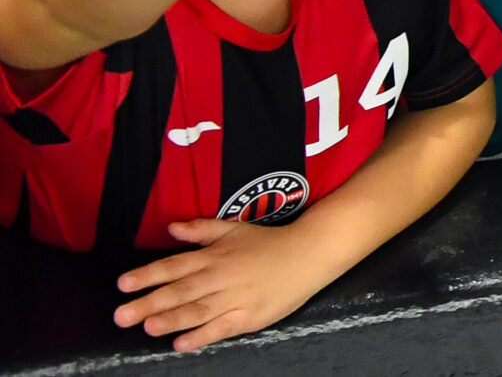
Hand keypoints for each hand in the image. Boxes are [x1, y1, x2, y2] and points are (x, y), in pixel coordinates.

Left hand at [116, 217, 335, 351]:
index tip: (123, 284)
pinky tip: (182, 343)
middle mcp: (223, 276)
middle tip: (121, 315)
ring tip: (148, 327)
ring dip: (173, 319)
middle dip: (150, 302)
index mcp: (216, 255)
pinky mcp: (250, 316)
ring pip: (200, 310)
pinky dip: (202, 336)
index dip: (148, 274)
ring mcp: (237, 297)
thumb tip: (169, 227)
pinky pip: (222, 327)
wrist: (310, 254)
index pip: (176, 265)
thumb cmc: (268, 243)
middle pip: (182, 290)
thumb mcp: (234, 229)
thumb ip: (201, 229)